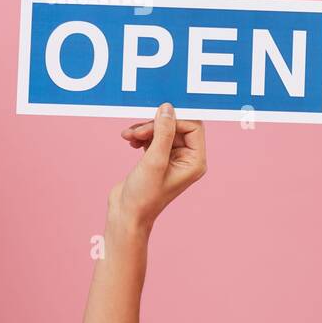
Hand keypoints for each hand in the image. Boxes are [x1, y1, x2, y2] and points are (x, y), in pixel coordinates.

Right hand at [109, 103, 206, 236]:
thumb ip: (163, 133)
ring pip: (162, 130)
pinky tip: (130, 141)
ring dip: (144, 129)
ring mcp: (172, 158)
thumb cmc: (144, 195)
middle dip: (155, 125)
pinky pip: (153, 136)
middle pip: (176, 126)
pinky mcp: (158, 157)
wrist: (126, 214)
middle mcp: (187, 158)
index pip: (193, 126)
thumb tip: (167, 108)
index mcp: (195, 161)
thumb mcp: (154, 161)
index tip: (152, 120)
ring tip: (129, 136)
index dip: (173, 120)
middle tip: (137, 131)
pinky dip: (141, 135)